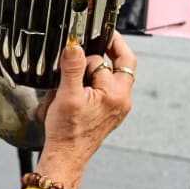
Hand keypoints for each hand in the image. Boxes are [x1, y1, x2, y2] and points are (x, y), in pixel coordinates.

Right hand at [37, 32, 135, 188]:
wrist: (66, 156)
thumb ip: (73, 67)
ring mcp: (118, 107)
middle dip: (107, 52)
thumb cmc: (67, 131)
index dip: (98, 48)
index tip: (97, 32)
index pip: (110, 59)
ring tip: (79, 69)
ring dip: (99, 67)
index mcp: (115, 94)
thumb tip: (75, 46)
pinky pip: (109, 88)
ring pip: (115, 76)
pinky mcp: (111, 113)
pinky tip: (80, 84)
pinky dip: (97, 81)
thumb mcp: (67, 94)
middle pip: (123, 65)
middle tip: (92, 42)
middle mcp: (122, 100)